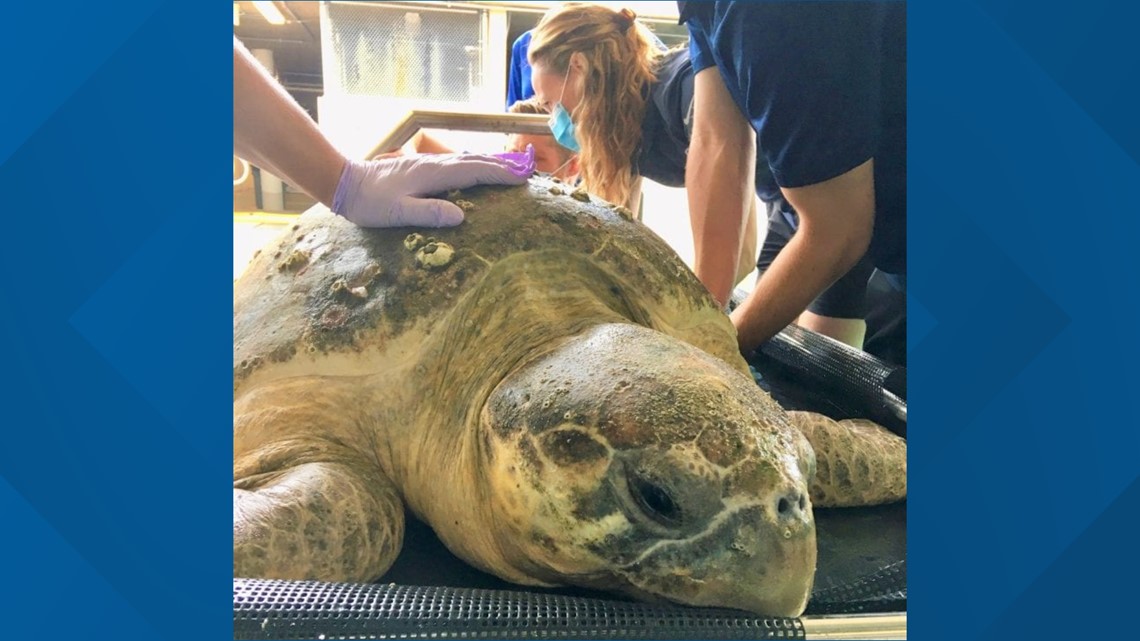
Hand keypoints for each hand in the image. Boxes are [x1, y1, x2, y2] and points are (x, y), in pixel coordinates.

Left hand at [332, 148, 535, 227]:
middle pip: (474, 161)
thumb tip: (462, 216)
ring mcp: (426, 163)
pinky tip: (473, 169)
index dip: (499, 175)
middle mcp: (433, 165)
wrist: (344, 183)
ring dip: (487, 163)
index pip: (474, 172)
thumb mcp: (397, 214)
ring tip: (507, 169)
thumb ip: (429, 214)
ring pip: (464, 159)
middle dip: (500, 166)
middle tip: (525, 173)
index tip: (522, 180)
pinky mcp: (419, 166)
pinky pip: (454, 162)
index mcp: (432, 175)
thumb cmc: (370, 203)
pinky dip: (472, 164)